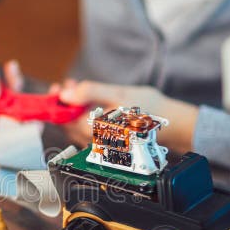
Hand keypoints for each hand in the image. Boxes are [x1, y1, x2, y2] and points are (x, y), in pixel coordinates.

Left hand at [50, 79, 199, 152]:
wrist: (172, 125)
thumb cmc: (149, 109)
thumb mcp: (119, 94)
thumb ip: (90, 93)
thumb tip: (66, 94)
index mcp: (95, 131)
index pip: (64, 119)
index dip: (57, 102)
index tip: (57, 88)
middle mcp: (95, 142)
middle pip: (68, 123)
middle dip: (66, 103)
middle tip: (70, 85)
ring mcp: (100, 144)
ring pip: (77, 126)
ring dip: (75, 108)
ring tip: (81, 90)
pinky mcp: (106, 143)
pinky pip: (87, 129)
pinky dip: (85, 115)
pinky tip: (92, 102)